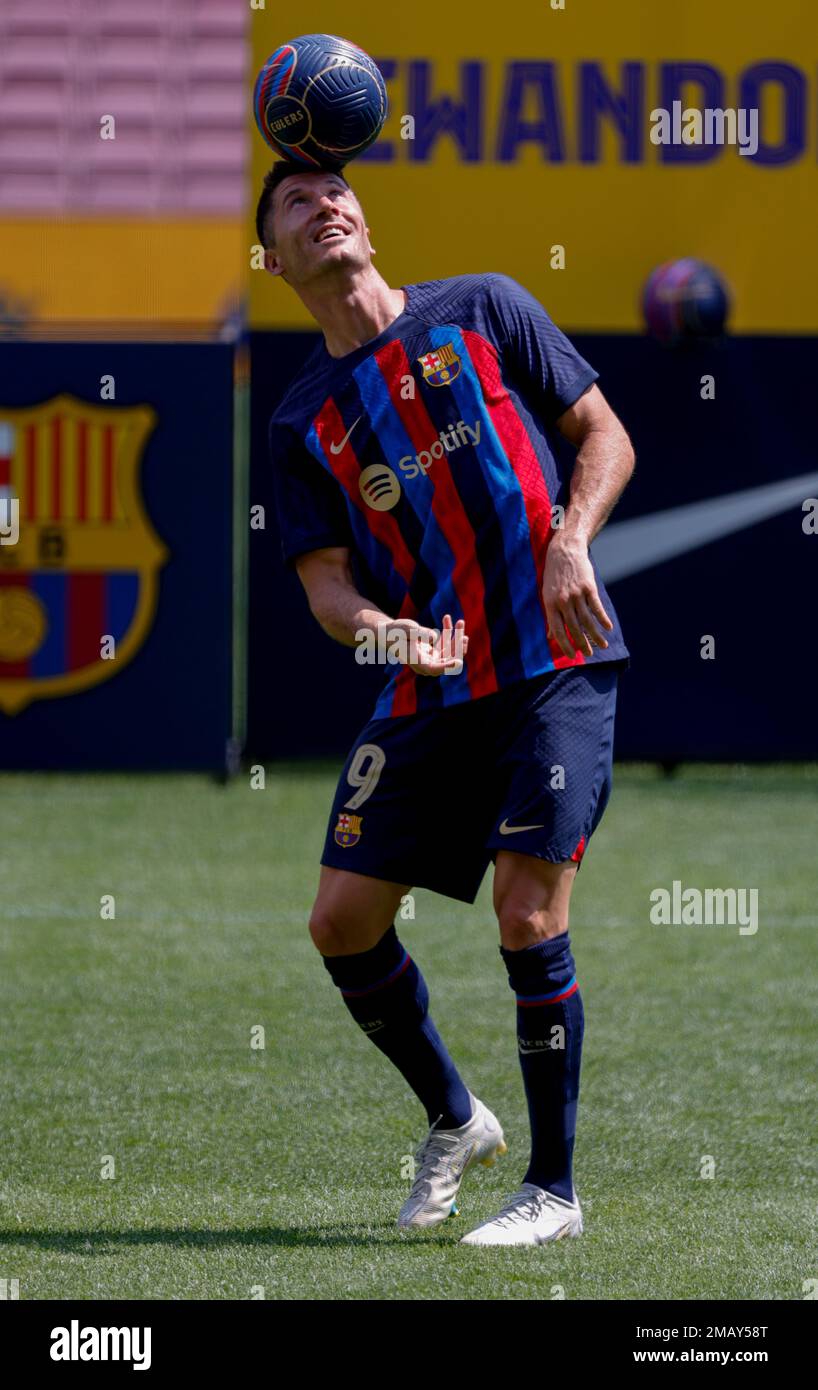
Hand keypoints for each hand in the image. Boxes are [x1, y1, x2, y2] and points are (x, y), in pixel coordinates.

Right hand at [387, 614, 467, 676]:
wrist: (389, 633)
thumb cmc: (395, 632)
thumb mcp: (406, 629)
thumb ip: (419, 633)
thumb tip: (434, 637)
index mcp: (418, 663)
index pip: (435, 669)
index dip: (447, 667)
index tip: (458, 662)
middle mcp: (427, 664)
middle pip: (448, 660)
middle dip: (457, 645)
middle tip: (462, 631)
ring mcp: (432, 659)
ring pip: (451, 652)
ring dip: (456, 636)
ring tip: (460, 622)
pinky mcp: (434, 652)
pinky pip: (446, 644)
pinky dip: (448, 632)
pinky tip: (447, 618)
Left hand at [543, 536, 612, 658]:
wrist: (564, 551)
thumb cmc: (554, 576)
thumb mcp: (547, 595)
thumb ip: (550, 616)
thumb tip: (550, 636)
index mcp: (551, 605)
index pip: (558, 631)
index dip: (566, 645)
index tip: (573, 656)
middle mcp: (563, 601)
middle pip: (575, 628)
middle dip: (583, 643)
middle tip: (591, 654)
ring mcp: (576, 594)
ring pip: (587, 620)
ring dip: (596, 635)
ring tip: (603, 645)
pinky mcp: (588, 587)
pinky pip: (596, 607)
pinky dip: (603, 618)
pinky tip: (608, 627)